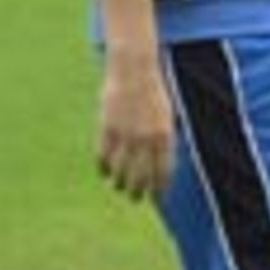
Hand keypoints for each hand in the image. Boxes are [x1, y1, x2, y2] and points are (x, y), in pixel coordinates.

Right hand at [96, 49, 175, 200]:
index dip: (158, 189)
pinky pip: (103, 157)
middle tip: (135, 198)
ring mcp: (125, 134)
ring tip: (119, 187)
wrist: (133, 71)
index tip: (155, 198)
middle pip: (140, 177)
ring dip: (119, 183)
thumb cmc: (153, 94)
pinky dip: (103, 168)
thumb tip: (160, 169)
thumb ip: (164, 142)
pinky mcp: (107, 128)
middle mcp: (145, 139)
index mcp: (164, 136)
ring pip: (120, 170)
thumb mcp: (166, 118)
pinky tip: (104, 173)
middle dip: (138, 192)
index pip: (162, 173)